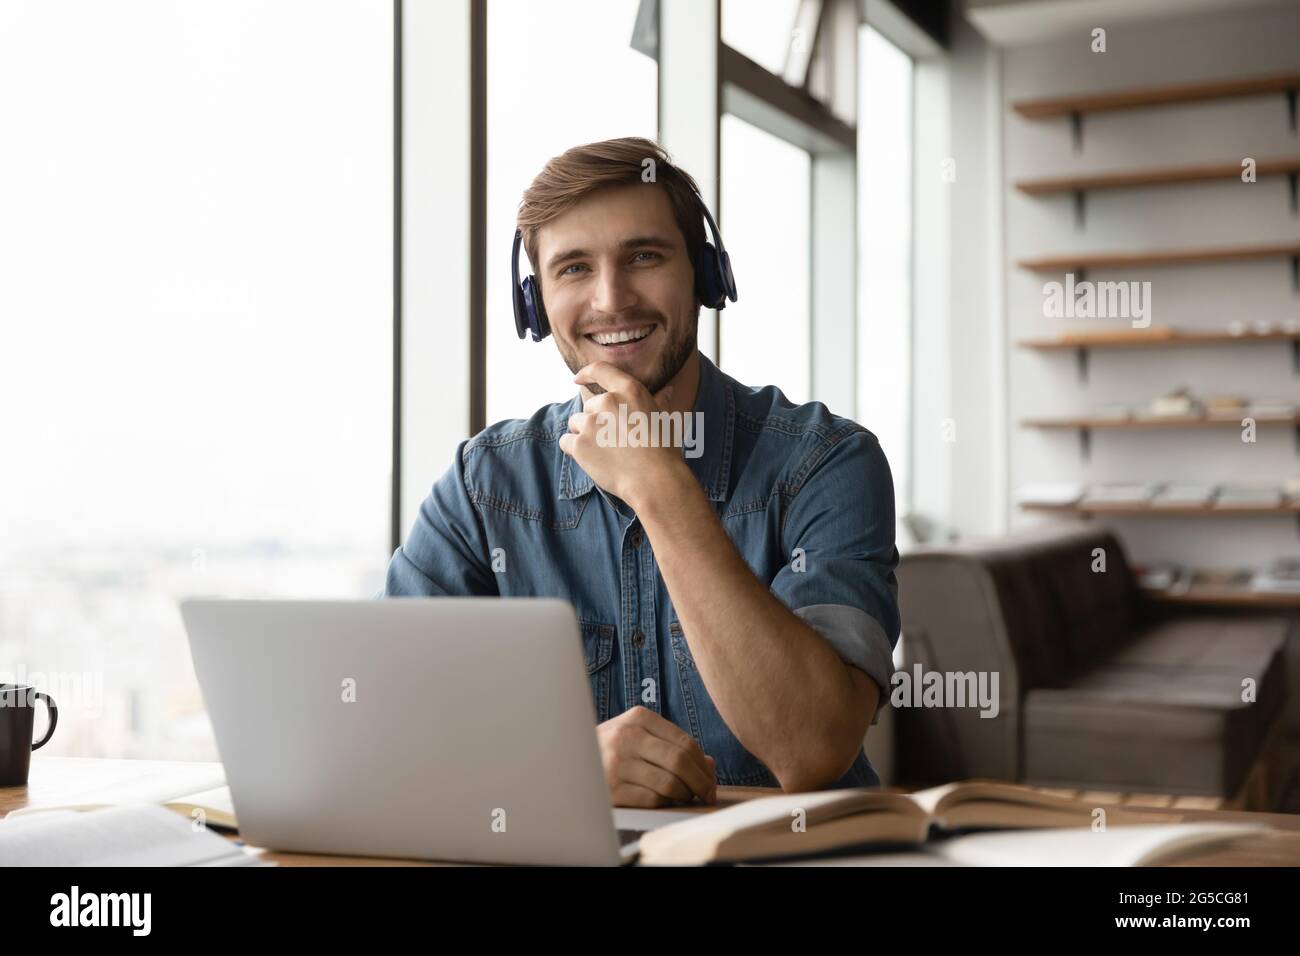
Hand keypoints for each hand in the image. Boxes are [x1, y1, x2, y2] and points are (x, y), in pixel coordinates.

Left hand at [559, 362, 690, 508]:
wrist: (655, 480)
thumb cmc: (665, 450)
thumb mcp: (665, 419)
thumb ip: (660, 401)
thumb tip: (668, 389)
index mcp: (629, 390)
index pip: (600, 370)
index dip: (586, 373)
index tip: (578, 378)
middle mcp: (607, 402)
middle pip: (587, 406)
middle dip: (594, 420)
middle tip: (611, 439)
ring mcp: (591, 423)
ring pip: (575, 423)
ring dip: (583, 434)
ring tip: (602, 451)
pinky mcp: (579, 444)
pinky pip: (566, 441)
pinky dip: (574, 449)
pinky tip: (591, 459)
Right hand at [596, 706, 717, 807]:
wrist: (570, 763)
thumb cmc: (611, 751)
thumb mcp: (637, 737)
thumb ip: (672, 746)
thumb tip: (709, 766)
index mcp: (638, 718)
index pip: (685, 742)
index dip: (703, 765)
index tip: (710, 781)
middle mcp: (626, 737)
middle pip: (680, 761)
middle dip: (701, 782)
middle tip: (707, 794)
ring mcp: (617, 763)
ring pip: (670, 783)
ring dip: (684, 794)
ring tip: (684, 797)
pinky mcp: (612, 790)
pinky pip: (653, 799)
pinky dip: (665, 803)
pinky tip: (663, 801)